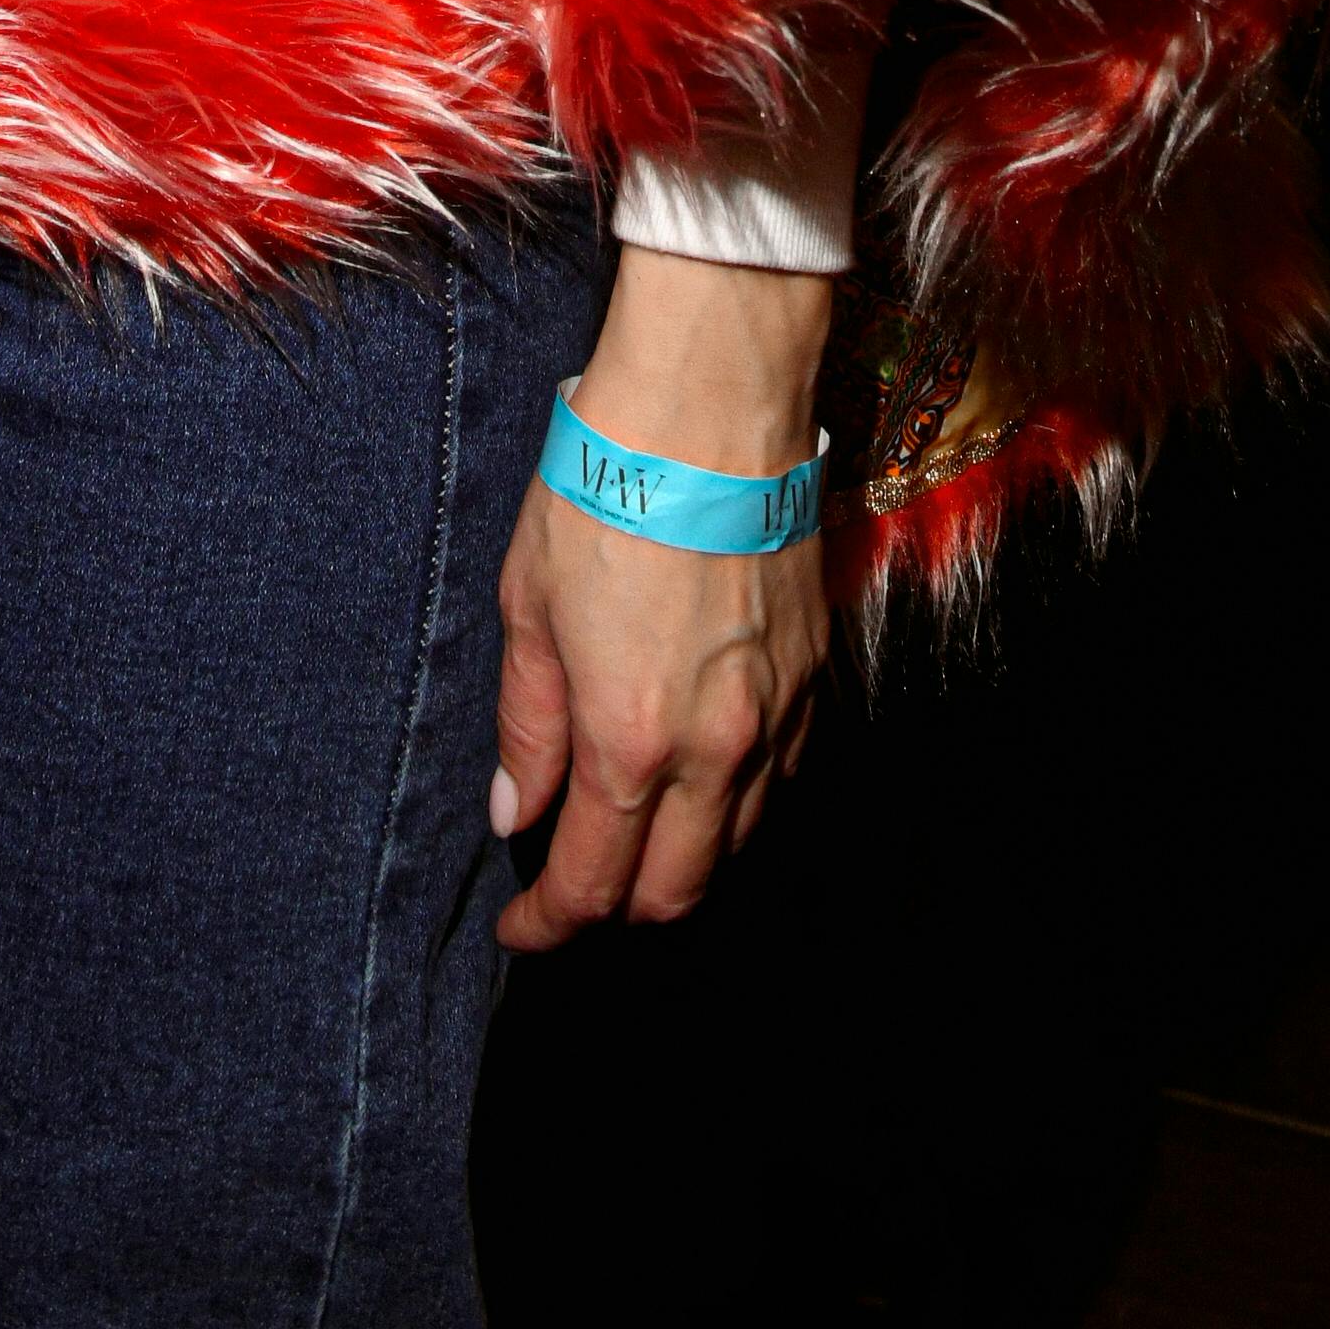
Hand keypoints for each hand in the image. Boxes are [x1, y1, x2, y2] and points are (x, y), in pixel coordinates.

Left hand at [492, 248, 831, 946]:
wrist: (711, 399)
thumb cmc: (605, 484)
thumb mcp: (529, 602)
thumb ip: (526, 723)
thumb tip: (515, 811)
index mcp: (628, 737)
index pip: (591, 882)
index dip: (549, 924)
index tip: (520, 929)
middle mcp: (713, 747)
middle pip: (675, 891)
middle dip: (616, 913)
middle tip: (573, 895)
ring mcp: (776, 714)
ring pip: (736, 845)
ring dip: (682, 865)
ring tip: (635, 842)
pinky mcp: (814, 674)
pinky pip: (783, 781)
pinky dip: (739, 810)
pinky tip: (703, 784)